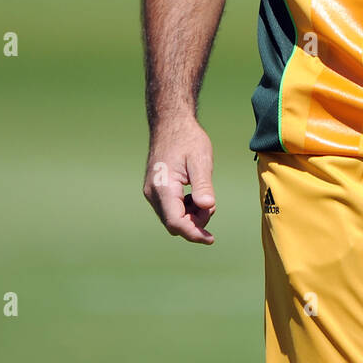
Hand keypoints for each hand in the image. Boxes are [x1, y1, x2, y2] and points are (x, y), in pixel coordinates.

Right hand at [143, 116, 216, 244]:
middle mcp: (153, 193)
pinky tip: (196, 195)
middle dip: (195, 222)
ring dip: (191, 215)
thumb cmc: (187, 139)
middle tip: (211, 205)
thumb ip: (203, 184)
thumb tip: (207, 206)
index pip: (176, 222)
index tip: (211, 239)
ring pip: (172, 218)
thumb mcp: (200, 160)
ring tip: (204, 197)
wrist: (170, 123)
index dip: (194, 233)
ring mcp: (152, 192)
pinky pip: (170, 209)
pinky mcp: (156, 190)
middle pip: (174, 223)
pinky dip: (185, 209)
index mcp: (163, 187)